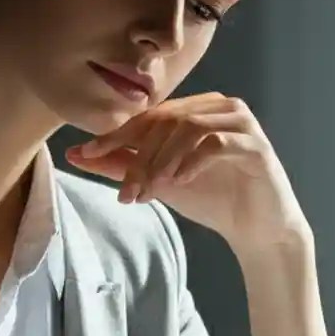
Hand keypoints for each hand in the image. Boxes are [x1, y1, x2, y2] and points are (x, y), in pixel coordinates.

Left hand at [65, 93, 310, 254]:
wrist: (256, 229)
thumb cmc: (211, 199)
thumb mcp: (159, 182)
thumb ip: (122, 166)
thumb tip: (78, 155)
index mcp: (195, 109)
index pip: (148, 116)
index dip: (115, 135)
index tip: (85, 155)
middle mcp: (219, 106)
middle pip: (166, 120)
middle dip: (139, 157)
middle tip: (125, 192)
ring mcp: (241, 122)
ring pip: (189, 127)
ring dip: (163, 160)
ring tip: (150, 190)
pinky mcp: (256, 145)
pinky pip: (218, 141)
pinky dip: (192, 161)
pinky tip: (179, 182)